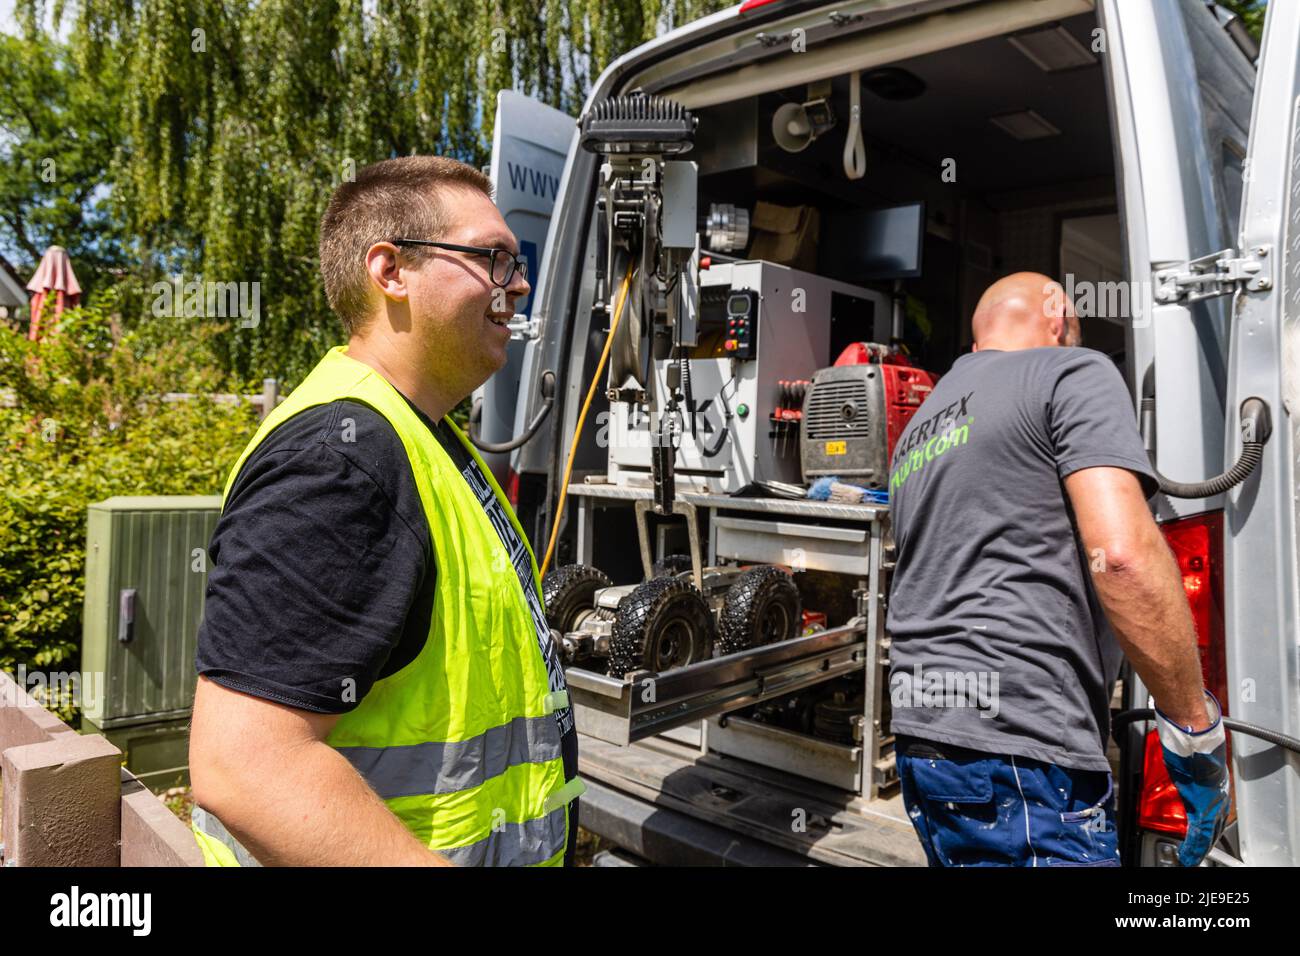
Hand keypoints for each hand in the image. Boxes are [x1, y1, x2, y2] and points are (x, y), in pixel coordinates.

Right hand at [1155, 689, 1229, 865]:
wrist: (1191, 732)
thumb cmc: (1188, 736)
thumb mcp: (1190, 757)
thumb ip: (1188, 770)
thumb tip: (1180, 769)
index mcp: (1216, 781)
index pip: (1217, 811)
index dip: (1210, 825)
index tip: (1203, 836)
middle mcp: (1218, 793)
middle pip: (1215, 825)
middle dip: (1206, 840)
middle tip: (1196, 852)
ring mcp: (1212, 800)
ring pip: (1208, 832)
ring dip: (1198, 845)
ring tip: (1189, 856)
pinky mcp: (1201, 806)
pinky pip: (1199, 834)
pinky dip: (1193, 847)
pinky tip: (1187, 855)